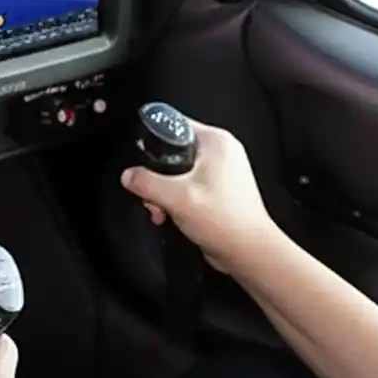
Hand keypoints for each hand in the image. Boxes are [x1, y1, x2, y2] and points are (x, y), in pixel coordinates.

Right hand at [121, 120, 280, 273]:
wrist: (249, 252)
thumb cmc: (226, 221)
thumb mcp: (176, 197)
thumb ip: (146, 182)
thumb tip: (129, 175)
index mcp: (216, 142)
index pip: (174, 125)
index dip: (153, 141)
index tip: (143, 161)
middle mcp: (221, 152)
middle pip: (172, 151)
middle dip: (156, 176)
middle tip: (153, 194)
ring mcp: (221, 171)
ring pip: (177, 171)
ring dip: (163, 191)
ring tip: (162, 209)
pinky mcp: (218, 189)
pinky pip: (186, 186)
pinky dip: (175, 199)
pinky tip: (171, 214)